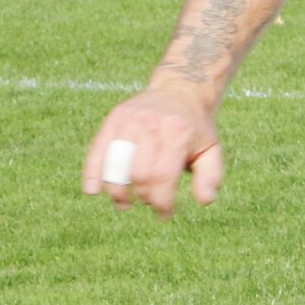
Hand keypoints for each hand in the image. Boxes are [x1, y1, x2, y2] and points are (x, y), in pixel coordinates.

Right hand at [82, 85, 224, 217]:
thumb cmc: (195, 128)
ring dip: (117, 191)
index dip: (162, 202)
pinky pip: (98, 149)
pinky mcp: (115, 119)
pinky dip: (93, 172)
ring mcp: (129, 120)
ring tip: (124, 203)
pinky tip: (93, 191)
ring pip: (116, 164)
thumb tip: (204, 201)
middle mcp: (151, 125)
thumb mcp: (212, 149)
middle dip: (143, 197)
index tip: (164, 214)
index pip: (163, 176)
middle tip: (149, 204)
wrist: (180, 90)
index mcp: (177, 134)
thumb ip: (211, 176)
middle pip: (139, 173)